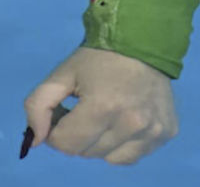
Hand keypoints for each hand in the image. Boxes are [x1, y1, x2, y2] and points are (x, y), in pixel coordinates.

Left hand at [24, 47, 177, 164]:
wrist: (141, 42)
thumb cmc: (97, 58)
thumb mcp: (62, 74)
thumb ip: (39, 105)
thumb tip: (34, 140)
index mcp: (102, 107)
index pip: (66, 144)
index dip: (55, 131)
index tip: (61, 112)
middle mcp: (131, 124)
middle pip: (87, 153)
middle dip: (75, 135)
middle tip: (80, 110)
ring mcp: (152, 131)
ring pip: (108, 158)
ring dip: (97, 143)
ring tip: (101, 115)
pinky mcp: (166, 134)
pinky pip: (131, 156)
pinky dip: (119, 146)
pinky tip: (121, 122)